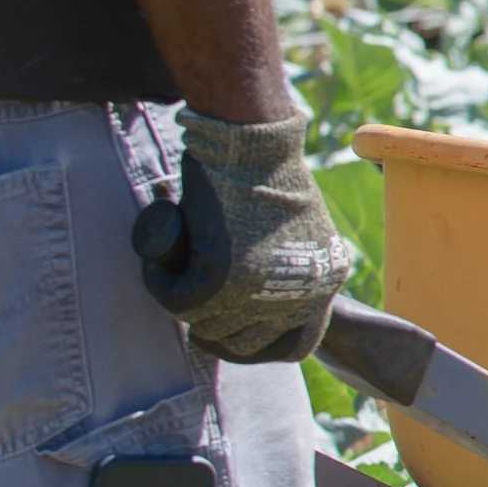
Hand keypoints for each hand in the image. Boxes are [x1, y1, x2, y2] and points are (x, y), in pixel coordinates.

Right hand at [132, 108, 347, 363]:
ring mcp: (260, 292)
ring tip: (180, 261)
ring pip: (205, 328)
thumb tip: (254, 311)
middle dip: (213, 324)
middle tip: (194, 287)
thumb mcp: (296, 232)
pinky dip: (161, 280)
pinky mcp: (220, 280)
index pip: (297, 345)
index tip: (229, 327)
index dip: (257, 342)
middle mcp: (300, 296)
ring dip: (185, 300)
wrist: (254, 140)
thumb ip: (285, 271)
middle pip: (245, 346)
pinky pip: (175, 302)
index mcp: (326, 283)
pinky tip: (165, 251)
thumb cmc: (267, 175)